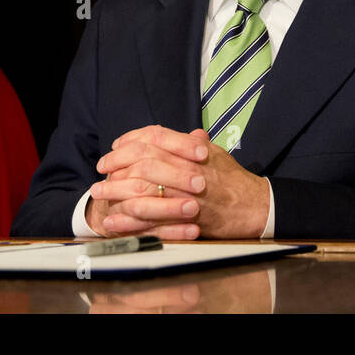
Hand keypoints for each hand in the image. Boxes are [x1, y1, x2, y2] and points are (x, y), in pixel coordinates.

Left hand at [88, 125, 270, 238]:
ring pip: (144, 190)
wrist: (255, 208)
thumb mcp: (217, 154)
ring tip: (98, 192)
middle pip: (145, 162)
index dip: (132, 140)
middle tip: (101, 168)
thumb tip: (180, 133)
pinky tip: (112, 220)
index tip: (115, 146)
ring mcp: (187, 196)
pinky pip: (151, 221)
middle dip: (118, 164)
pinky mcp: (186, 221)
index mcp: (194, 153)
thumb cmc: (235, 180)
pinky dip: (129, 221)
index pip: (156, 139)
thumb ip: (194, 144)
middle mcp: (190, 172)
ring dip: (117, 191)